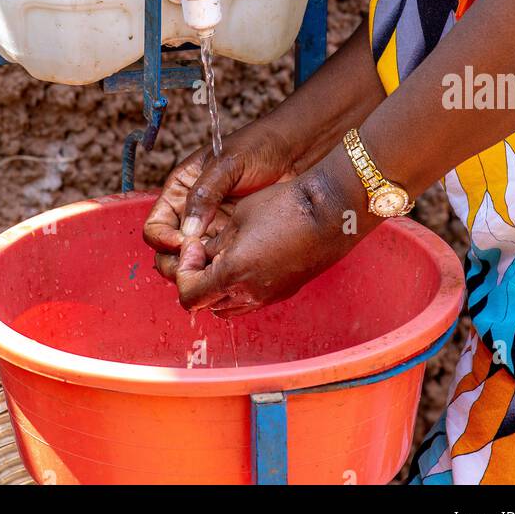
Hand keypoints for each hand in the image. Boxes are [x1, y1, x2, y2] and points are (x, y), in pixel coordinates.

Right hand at [143, 116, 302, 281]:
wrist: (295, 151)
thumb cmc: (259, 146)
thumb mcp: (227, 164)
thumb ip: (205, 194)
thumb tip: (188, 232)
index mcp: (181, 190)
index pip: (156, 226)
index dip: (162, 239)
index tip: (183, 244)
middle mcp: (192, 213)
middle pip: (169, 251)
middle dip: (178, 262)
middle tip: (198, 264)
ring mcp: (213, 228)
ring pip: (194, 261)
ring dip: (200, 269)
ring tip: (218, 267)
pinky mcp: (235, 238)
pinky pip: (219, 261)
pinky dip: (221, 269)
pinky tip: (234, 266)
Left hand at [173, 167, 369, 316]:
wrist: (329, 212)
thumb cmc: (283, 206)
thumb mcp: (238, 218)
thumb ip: (215, 242)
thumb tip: (201, 254)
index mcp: (233, 274)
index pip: (189, 295)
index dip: (184, 271)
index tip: (193, 246)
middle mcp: (249, 294)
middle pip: (206, 304)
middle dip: (197, 280)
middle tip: (202, 252)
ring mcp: (268, 297)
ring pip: (228, 307)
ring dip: (217, 287)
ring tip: (223, 256)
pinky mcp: (283, 292)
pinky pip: (250, 301)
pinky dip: (239, 288)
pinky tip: (247, 258)